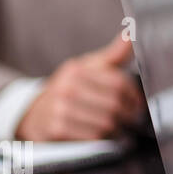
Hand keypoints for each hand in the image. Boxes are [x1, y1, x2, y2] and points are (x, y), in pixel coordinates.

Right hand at [16, 36, 144, 141]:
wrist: (34, 114)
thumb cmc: (69, 89)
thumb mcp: (87, 68)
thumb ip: (113, 55)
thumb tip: (131, 33)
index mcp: (77, 70)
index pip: (118, 83)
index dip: (134, 96)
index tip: (138, 105)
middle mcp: (67, 87)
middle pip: (114, 105)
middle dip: (128, 115)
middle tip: (132, 121)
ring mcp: (60, 108)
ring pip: (105, 123)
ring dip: (117, 130)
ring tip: (119, 130)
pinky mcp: (56, 129)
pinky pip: (92, 138)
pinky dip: (102, 140)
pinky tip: (103, 137)